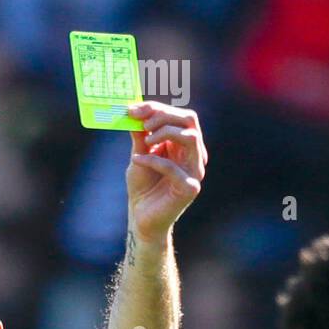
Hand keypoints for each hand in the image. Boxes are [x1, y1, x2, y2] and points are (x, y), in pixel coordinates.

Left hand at [125, 102, 207, 242]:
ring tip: (145, 141)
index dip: (157, 108)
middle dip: (164, 116)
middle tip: (143, 123)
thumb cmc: (143, 188)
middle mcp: (194, 154)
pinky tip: (136, 160)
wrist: (141, 219)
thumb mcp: (139, 155)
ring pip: (190, 137)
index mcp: (185, 144)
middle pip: (189, 121)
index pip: (180, 116)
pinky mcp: (189, 188)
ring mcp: (195, 171)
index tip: (133, 109)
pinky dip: (153, 160)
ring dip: (165, 132)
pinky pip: (173, 167)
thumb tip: (134, 110)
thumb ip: (140, 135)